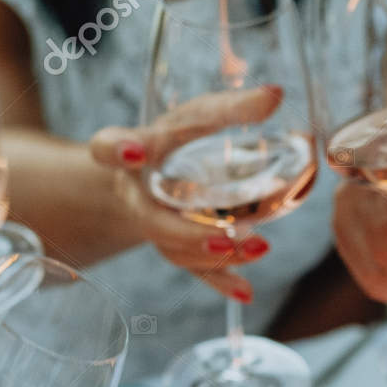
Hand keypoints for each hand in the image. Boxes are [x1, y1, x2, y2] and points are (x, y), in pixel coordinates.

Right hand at [90, 88, 285, 303]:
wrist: (148, 176)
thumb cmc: (174, 138)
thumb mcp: (197, 115)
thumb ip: (232, 108)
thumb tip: (276, 95)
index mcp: (130, 151)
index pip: (109, 148)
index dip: (118, 150)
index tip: (134, 153)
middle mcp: (136, 194)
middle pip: (153, 221)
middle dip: (188, 233)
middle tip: (227, 235)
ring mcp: (156, 226)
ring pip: (176, 249)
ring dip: (215, 255)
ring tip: (258, 247)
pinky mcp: (176, 247)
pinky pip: (195, 269)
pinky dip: (221, 281)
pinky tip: (246, 292)